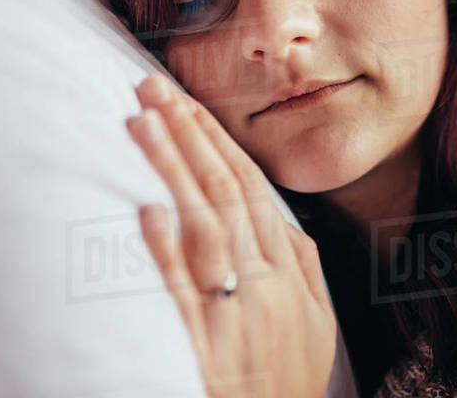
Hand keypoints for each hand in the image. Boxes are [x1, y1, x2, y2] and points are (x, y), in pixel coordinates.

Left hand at [127, 75, 335, 397]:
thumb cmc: (289, 380)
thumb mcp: (316, 321)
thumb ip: (302, 265)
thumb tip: (282, 219)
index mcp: (289, 269)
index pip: (248, 186)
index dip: (215, 140)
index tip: (185, 99)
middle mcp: (263, 282)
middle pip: (222, 192)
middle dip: (186, 134)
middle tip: (150, 88)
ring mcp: (234, 313)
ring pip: (203, 226)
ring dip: (171, 170)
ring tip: (139, 123)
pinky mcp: (204, 349)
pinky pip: (184, 293)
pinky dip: (168, 251)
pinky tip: (148, 210)